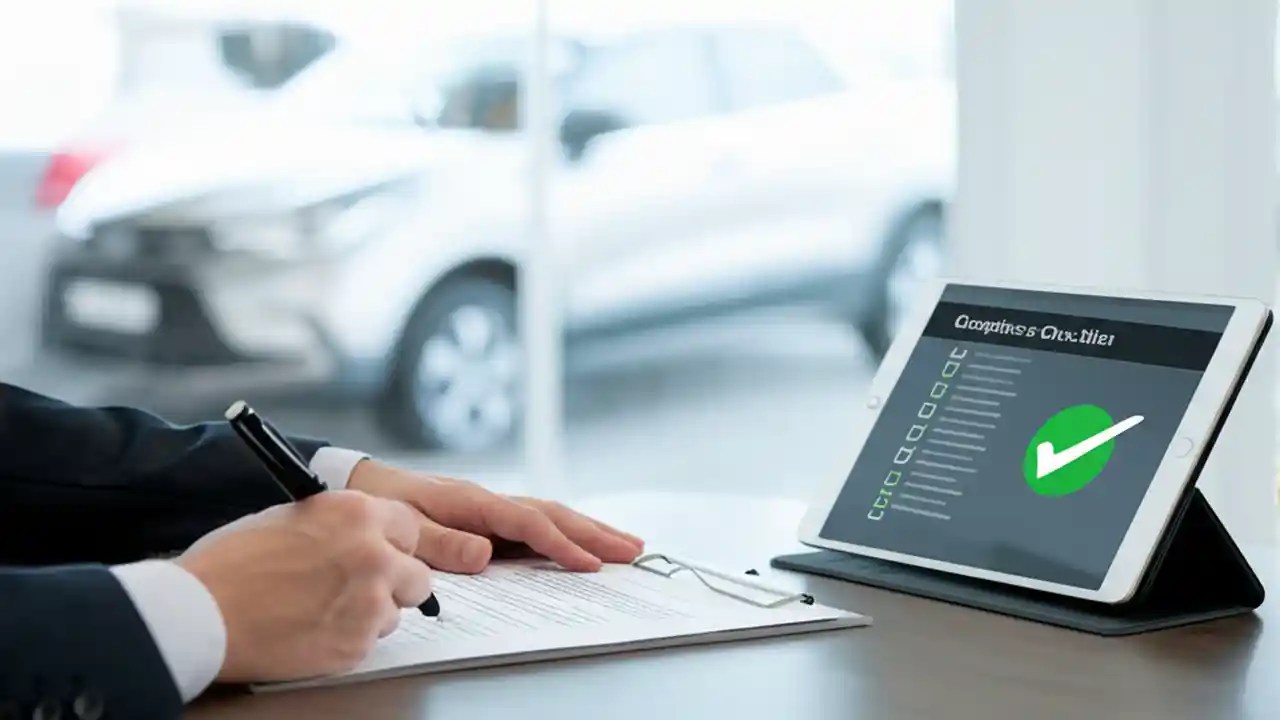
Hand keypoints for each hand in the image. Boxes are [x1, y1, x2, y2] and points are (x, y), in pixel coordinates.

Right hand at [176, 491, 432, 682]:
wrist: (202, 612)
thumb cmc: (232, 563)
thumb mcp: (293, 516)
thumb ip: (339, 524)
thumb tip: (360, 534)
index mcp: (357, 514)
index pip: (409, 526)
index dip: (394, 543)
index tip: (384, 552)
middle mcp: (374, 555)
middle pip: (417, 575)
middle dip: (395, 583)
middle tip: (363, 589)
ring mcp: (370, 603)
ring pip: (395, 612)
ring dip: (370, 614)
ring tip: (324, 611)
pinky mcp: (356, 645)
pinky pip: (369, 643)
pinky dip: (347, 640)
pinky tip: (312, 630)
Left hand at [348, 460, 643, 573]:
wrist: (361, 486)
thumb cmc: (379, 506)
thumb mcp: (402, 526)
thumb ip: (442, 543)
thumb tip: (486, 555)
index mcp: (472, 502)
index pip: (528, 524)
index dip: (560, 545)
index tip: (589, 564)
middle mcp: (489, 501)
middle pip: (553, 514)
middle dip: (595, 533)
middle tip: (633, 550)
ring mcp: (491, 509)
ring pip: (550, 517)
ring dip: (589, 531)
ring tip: (625, 545)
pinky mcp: (488, 519)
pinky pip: (536, 526)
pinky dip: (566, 534)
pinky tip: (583, 545)